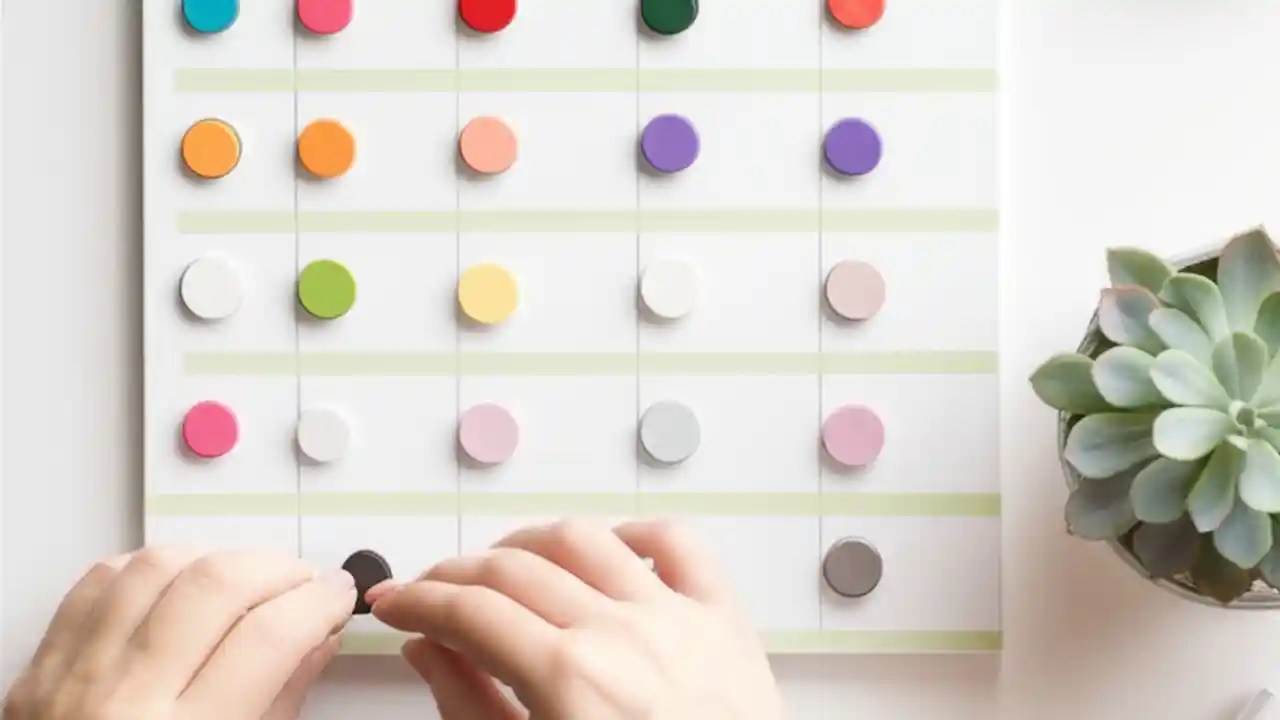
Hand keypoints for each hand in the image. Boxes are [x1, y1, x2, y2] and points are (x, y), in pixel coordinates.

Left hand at [4, 548, 354, 719]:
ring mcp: (74, 678)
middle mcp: (124, 703)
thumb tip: (317, 636)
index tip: (337, 594)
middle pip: (216, 586)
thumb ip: (280, 701)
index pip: (270, 637)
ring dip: (217, 558)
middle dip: (278, 570)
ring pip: (157, 568)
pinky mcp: (41, 667)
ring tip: (246, 578)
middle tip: (302, 582)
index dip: (319, 603)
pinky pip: (100, 582)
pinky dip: (149, 568)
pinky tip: (180, 582)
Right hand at [369, 519, 784, 719]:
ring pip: (583, 539)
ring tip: (504, 564)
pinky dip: (634, 532)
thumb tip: (429, 649)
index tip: (394, 604)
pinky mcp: (723, 618)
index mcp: (569, 679)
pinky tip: (607, 548)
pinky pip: (677, 542)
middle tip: (432, 593)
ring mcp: (677, 616)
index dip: (418, 600)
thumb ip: (471, 707)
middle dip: (456, 573)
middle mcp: (621, 633)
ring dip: (529, 541)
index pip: (469, 609)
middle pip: (513, 567)